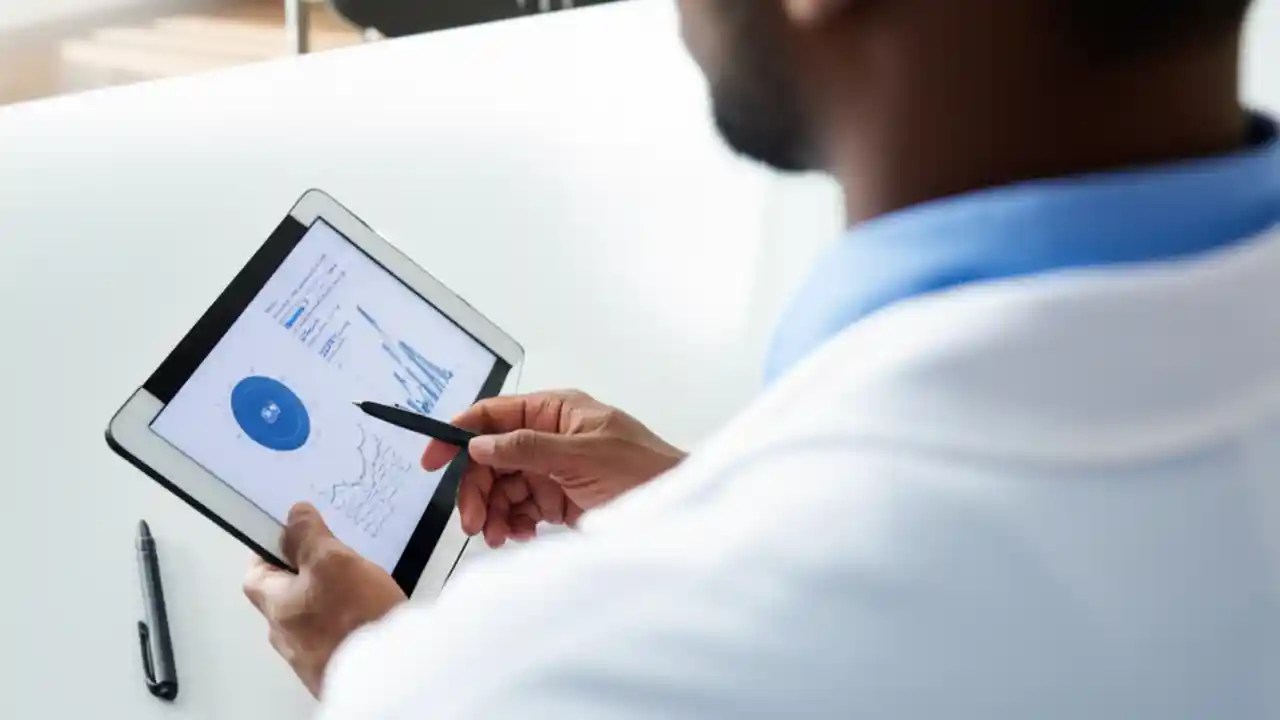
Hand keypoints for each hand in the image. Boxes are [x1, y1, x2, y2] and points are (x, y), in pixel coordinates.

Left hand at [242, 503, 405, 697]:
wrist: (389, 676)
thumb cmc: (356, 619)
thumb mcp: (332, 562)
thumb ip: (309, 537)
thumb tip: (294, 516)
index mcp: (275, 606)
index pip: (255, 573)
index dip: (271, 551)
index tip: (292, 536)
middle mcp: (285, 635)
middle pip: (285, 597)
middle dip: (307, 576)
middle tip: (336, 560)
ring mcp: (309, 657)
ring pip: (311, 618)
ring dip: (330, 602)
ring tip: (360, 589)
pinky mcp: (334, 669)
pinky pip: (333, 638)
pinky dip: (347, 623)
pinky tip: (369, 616)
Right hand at [422, 390, 684, 547]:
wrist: (678, 511)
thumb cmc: (646, 470)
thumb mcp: (583, 456)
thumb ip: (528, 447)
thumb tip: (480, 444)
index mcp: (556, 412)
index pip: (493, 415)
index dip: (458, 434)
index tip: (432, 459)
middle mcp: (551, 437)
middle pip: (492, 458)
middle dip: (477, 489)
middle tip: (473, 522)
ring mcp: (555, 470)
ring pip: (503, 488)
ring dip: (493, 512)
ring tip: (498, 536)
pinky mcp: (561, 500)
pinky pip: (521, 510)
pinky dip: (514, 524)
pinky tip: (519, 536)